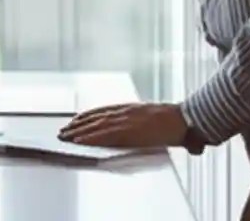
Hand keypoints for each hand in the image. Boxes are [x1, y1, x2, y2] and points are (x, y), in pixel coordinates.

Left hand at [58, 103, 186, 147]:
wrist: (186, 119)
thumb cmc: (175, 120)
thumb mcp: (152, 115)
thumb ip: (142, 121)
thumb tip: (137, 128)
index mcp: (130, 108)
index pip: (101, 111)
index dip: (86, 116)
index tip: (74, 120)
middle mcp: (124, 112)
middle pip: (94, 118)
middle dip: (77, 125)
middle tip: (62, 131)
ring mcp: (126, 121)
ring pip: (95, 127)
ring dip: (78, 132)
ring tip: (65, 136)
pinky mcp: (129, 132)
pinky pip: (105, 136)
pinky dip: (90, 138)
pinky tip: (79, 141)